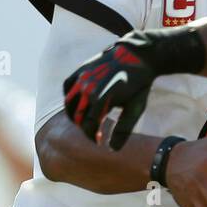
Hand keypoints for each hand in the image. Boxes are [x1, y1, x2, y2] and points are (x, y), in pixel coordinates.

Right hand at [63, 32, 160, 147]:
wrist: (137, 56)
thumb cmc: (138, 85)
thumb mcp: (135, 109)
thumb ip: (123, 129)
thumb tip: (112, 149)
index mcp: (101, 99)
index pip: (88, 126)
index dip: (92, 136)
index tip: (99, 141)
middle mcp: (88, 88)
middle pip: (77, 117)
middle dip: (84, 128)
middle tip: (94, 132)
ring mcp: (82, 78)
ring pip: (68, 103)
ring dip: (74, 114)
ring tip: (85, 121)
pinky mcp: (81, 70)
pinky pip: (67, 87)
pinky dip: (69, 98)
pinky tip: (79, 104)